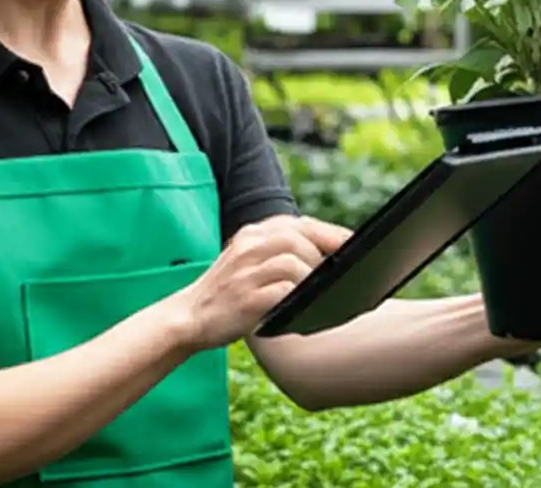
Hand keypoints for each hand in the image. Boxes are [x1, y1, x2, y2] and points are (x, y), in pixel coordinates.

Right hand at [171, 215, 350, 350]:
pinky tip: (303, 307)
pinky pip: (284, 291)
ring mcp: (246, 272)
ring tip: (316, 292)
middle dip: (326, 254)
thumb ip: (278, 251)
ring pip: (294, 261)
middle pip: (299, 237)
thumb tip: (329, 255)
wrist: (188, 316)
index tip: (352, 244)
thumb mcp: (248, 261)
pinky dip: (300, 298)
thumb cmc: (227, 292)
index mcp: (251, 234)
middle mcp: (248, 247)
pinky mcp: (247, 298)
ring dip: (312, 278)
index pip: (299, 223)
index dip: (330, 232)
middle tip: (338, 273)